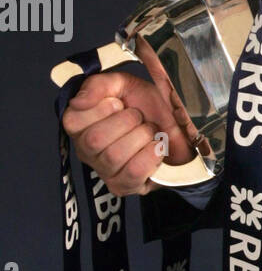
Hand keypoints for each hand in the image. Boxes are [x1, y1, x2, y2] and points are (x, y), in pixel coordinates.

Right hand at [61, 71, 194, 196]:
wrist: (180, 125)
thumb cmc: (148, 106)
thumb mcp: (123, 84)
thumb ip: (97, 85)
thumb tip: (77, 102)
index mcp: (80, 125)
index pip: (72, 121)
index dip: (101, 108)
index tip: (119, 103)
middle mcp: (86, 151)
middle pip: (95, 140)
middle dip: (127, 121)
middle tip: (139, 117)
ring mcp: (104, 171)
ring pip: (114, 156)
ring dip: (141, 137)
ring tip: (149, 132)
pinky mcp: (123, 186)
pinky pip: (133, 172)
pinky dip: (150, 155)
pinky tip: (156, 147)